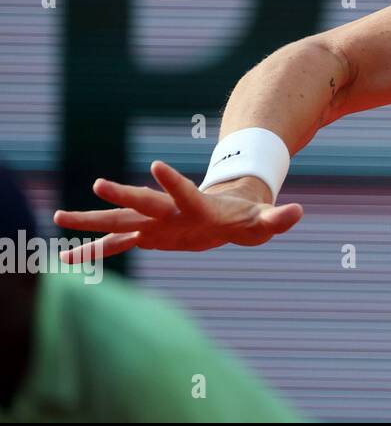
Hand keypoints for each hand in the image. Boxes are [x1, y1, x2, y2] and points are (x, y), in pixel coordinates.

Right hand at [52, 160, 303, 262]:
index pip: (185, 192)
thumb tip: (298, 212)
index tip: (156, 165)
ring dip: (91, 221)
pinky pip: (115, 246)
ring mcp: (154, 222)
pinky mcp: (146, 236)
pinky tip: (66, 261)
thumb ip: (278, 218)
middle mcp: (170, 210)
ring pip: (119, 222)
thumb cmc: (246, 216)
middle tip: (98, 184)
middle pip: (144, 202)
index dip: (173, 180)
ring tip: (57, 218)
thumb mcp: (264, 221)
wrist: (227, 212)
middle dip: (123, 195)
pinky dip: (92, 253)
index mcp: (197, 206)